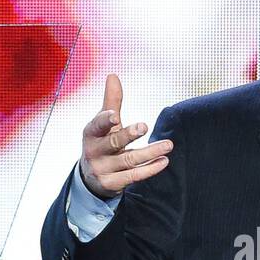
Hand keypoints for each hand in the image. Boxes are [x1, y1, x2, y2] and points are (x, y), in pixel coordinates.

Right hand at [78, 74, 171, 199]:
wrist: (91, 178)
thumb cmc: (101, 143)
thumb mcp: (103, 124)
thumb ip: (111, 102)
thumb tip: (113, 75)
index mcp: (91, 133)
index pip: (96, 125)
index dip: (104, 120)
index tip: (115, 115)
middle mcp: (94, 151)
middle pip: (114, 142)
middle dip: (129, 134)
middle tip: (144, 126)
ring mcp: (102, 169)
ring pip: (129, 160)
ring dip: (150, 153)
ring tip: (168, 145)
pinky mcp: (111, 184)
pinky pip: (133, 176)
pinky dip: (149, 169)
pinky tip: (164, 161)